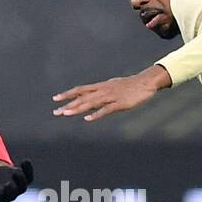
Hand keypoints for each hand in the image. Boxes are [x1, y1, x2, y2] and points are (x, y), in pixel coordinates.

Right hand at [0, 158, 33, 201]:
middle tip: (7, 185)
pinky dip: (28, 170)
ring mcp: (16, 189)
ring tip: (16, 171)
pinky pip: (29, 177)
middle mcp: (6, 196)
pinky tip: (25, 161)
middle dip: (9, 190)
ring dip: (20, 180)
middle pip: (9, 195)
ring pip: (21, 187)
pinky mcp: (23, 180)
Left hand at [52, 66, 170, 121]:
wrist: (146, 82)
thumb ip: (100, 93)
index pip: (80, 90)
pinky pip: (106, 110)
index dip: (67, 94)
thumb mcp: (112, 87)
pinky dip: (96, 114)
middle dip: (68, 105)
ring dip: (77, 109)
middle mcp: (103, 90)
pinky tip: (88, 119)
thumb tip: (90, 98)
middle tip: (56, 112)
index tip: (55, 99)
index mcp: (100, 86)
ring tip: (66, 114)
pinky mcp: (119, 104)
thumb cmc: (129, 86)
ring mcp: (111, 97)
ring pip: (91, 103)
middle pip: (82, 98)